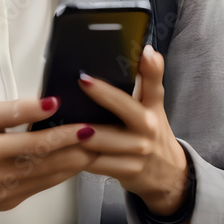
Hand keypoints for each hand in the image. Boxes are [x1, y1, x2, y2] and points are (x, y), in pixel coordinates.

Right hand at [0, 97, 95, 210]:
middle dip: (77, 152)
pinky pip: (41, 188)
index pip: (34, 144)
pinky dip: (60, 175)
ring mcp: (4, 194)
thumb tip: (51, 103)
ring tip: (95, 150)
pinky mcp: (9, 204)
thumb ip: (16, 109)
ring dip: (74, 165)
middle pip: (46, 164)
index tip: (86, 127)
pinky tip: (75, 163)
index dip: (63, 136)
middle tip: (102, 140)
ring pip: (48, 179)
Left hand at [76, 45, 190, 215]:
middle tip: (82, 80)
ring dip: (76, 129)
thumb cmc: (151, 132)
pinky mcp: (126, 170)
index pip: (154, 83)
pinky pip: (94, 161)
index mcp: (153, 106)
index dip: (150, 67)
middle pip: (122, 105)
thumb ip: (149, 78)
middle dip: (102, 93)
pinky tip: (60, 145)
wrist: (166, 174)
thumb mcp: (153, 105)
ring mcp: (137, 151)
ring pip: (100, 137)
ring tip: (57, 114)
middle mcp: (147, 126)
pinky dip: (76, 154)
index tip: (144, 52)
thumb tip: (147, 49)